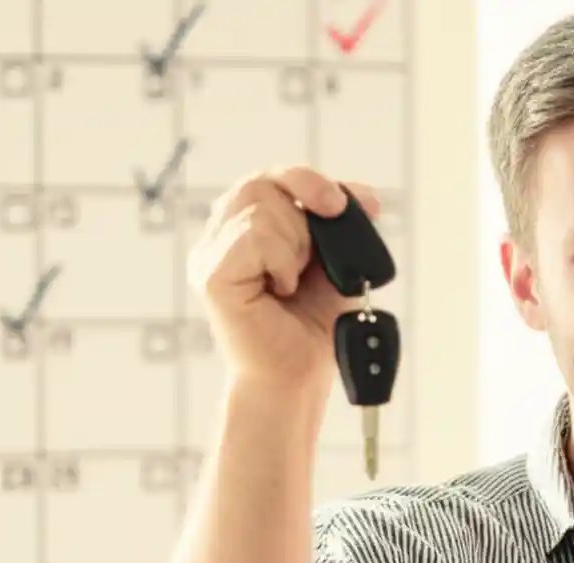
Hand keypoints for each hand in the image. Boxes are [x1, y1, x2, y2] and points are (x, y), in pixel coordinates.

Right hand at [186, 166, 380, 390]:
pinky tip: (279, 290)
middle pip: (259, 182)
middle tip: (315, 253)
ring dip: (294, 245)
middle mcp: (219, 236)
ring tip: (290, 282)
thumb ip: (344, 221)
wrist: (300, 373)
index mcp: (243, 227)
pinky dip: (282, 261)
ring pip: (259, 206)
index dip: (307, 181)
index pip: (268, 178)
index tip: (341, 205)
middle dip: (304, 210)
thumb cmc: (313, 322)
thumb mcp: (339, 259)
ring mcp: (209, 255)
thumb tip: (364, 197)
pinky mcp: (210, 275)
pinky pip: (255, 235)